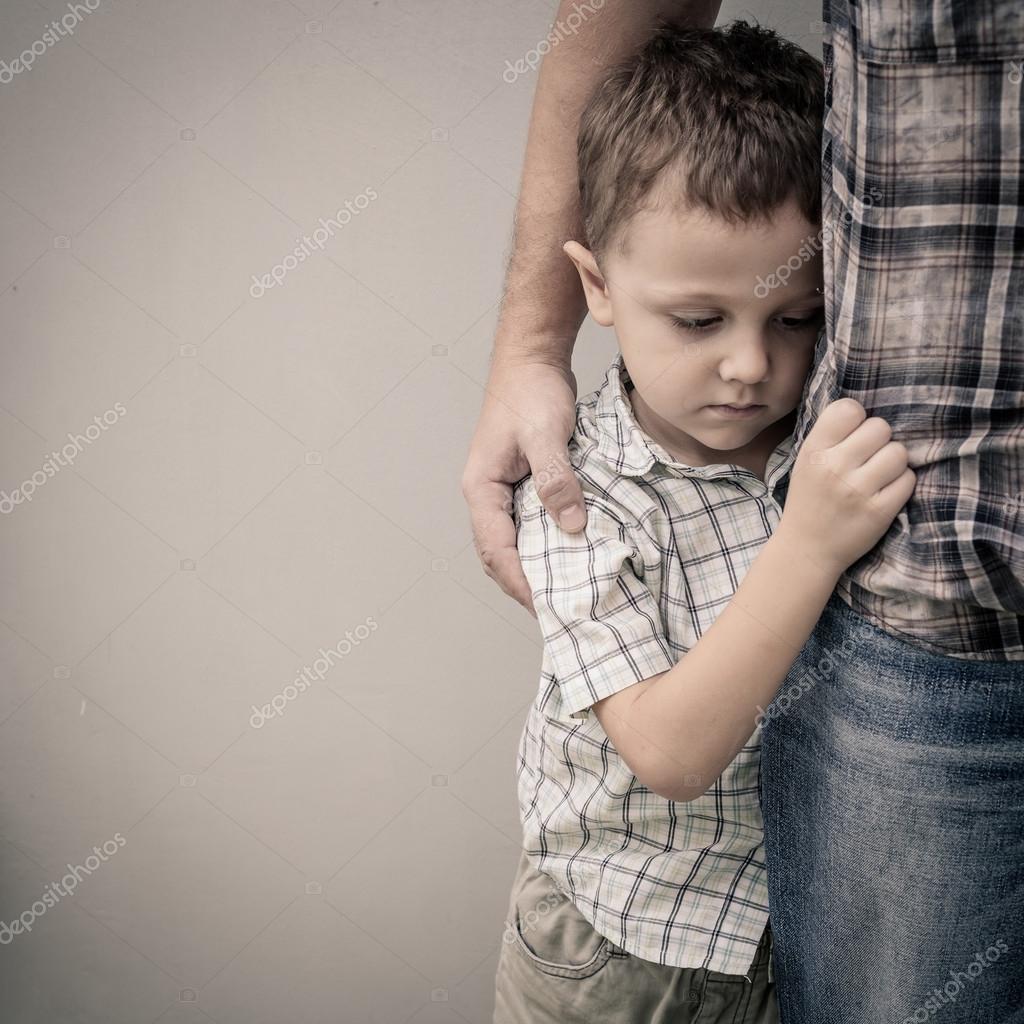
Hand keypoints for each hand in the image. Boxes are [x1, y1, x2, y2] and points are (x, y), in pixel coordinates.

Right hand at [462, 354, 585, 611]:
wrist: (532, 359)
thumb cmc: (531, 391)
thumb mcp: (545, 435)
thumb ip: (556, 480)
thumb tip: (572, 527)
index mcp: (481, 488)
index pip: (496, 548)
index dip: (519, 581)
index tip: (545, 607)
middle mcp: (486, 494)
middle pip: (498, 554)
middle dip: (523, 585)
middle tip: (558, 612)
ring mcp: (503, 490)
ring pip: (513, 542)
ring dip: (533, 568)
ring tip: (564, 593)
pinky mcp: (522, 483)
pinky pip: (529, 524)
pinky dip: (545, 545)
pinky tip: (569, 555)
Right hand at [777, 397, 916, 577]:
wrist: (807, 548)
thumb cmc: (811, 499)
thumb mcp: (806, 462)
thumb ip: (832, 435)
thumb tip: (868, 410)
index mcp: (814, 450)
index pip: (849, 409)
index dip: (858, 419)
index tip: (853, 435)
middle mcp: (834, 467)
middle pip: (880, 428)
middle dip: (878, 441)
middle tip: (867, 458)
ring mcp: (857, 490)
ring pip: (898, 452)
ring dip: (893, 462)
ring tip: (877, 475)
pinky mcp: (879, 511)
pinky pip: (908, 480)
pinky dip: (900, 484)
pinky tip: (884, 492)